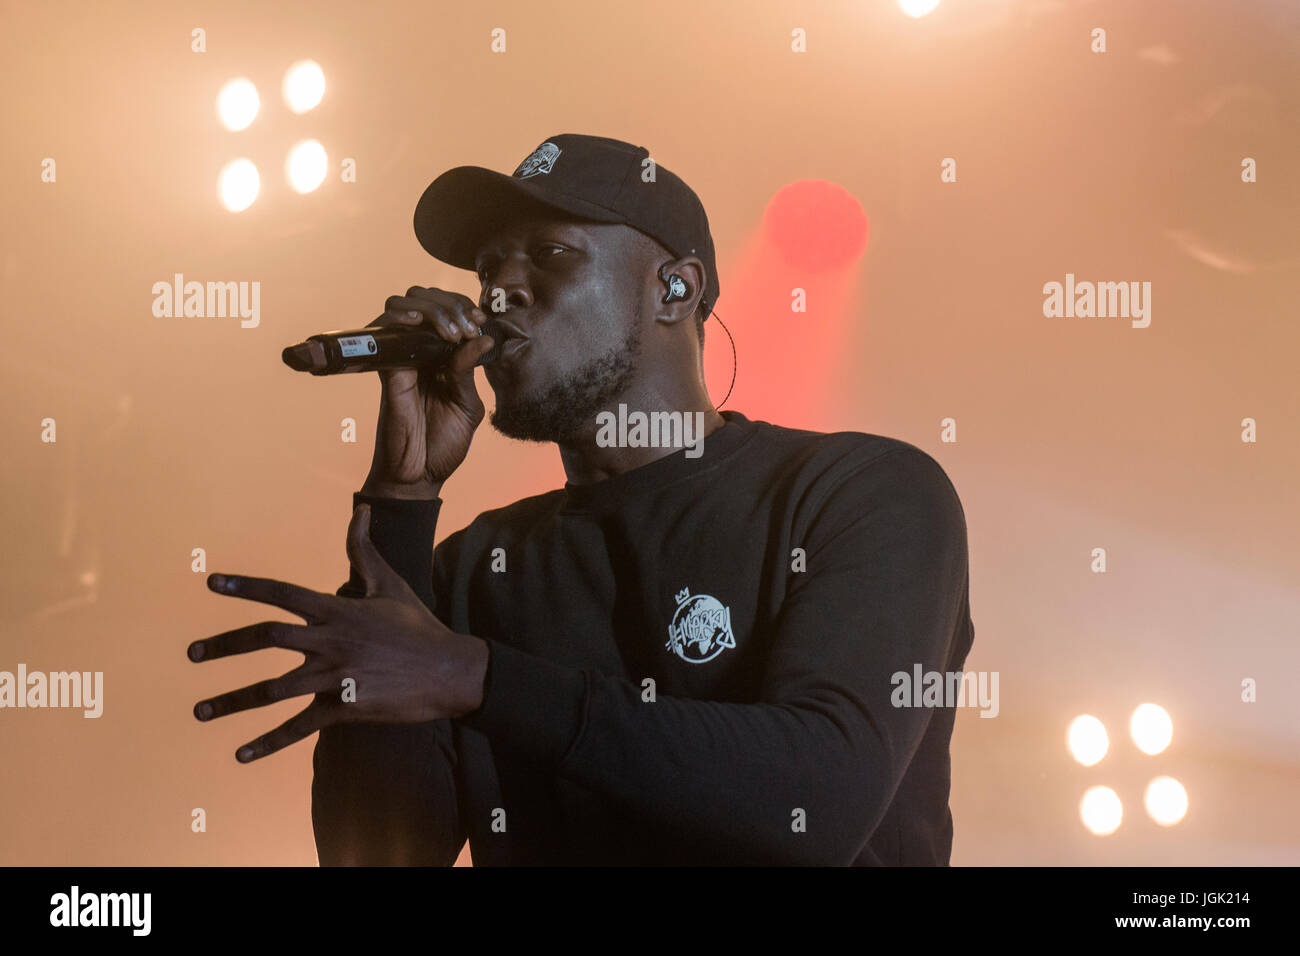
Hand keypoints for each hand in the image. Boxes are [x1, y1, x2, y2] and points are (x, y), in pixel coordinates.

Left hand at [188, 503, 487, 762]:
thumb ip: (363, 551)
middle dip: (224, 646)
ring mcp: (335, 676)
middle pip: (266, 639)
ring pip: (272, 690)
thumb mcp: (390, 584)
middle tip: (191, 653)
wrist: (449, 671)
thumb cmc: (418, 626)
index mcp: (338, 610)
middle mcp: (330, 641)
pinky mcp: (344, 708)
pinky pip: (299, 727)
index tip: (211, 584)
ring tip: (199, 711)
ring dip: (232, 701)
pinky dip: (268, 742)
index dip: (246, 587)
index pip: (283, 594)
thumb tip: (358, 511)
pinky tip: (240, 754)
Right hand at [366, 287, 495, 490]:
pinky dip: (400, 319)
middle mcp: (419, 352)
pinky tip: (418, 323)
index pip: (447, 312)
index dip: (463, 307)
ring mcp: (401, 358)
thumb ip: (468, 371)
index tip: (480, 321)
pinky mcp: (385, 369)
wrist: (419, 477)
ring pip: (403, 306)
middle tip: (468, 325)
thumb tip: (482, 338)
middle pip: (424, 300)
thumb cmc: (443, 445)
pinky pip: (385, 332)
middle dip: (450, 303)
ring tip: (451, 330)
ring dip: (430, 308)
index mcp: (442, 358)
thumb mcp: (467, 406)